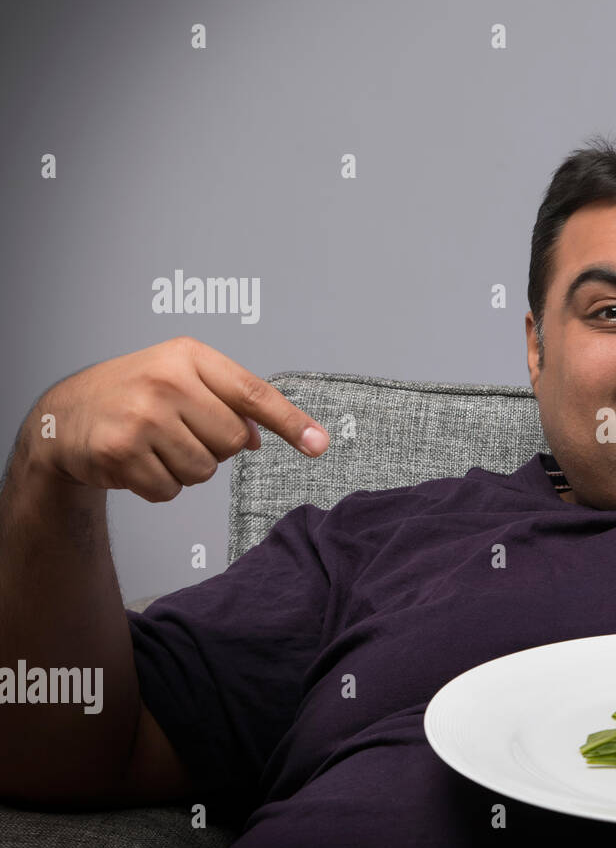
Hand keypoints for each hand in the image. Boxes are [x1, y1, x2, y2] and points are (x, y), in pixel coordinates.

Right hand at [23, 335, 328, 502]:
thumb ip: (228, 403)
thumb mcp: (182, 381)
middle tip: (179, 432)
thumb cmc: (135, 395)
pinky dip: (159, 486)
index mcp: (188, 356)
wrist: (64, 416)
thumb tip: (258, 438)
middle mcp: (166, 381)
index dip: (290, 421)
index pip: (253, 392)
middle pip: (233, 441)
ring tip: (155, 446)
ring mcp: (141, 416)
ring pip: (205, 470)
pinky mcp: (120, 451)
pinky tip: (136, 462)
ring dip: (186, 469)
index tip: (320, 444)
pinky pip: (171, 491)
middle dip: (214, 448)